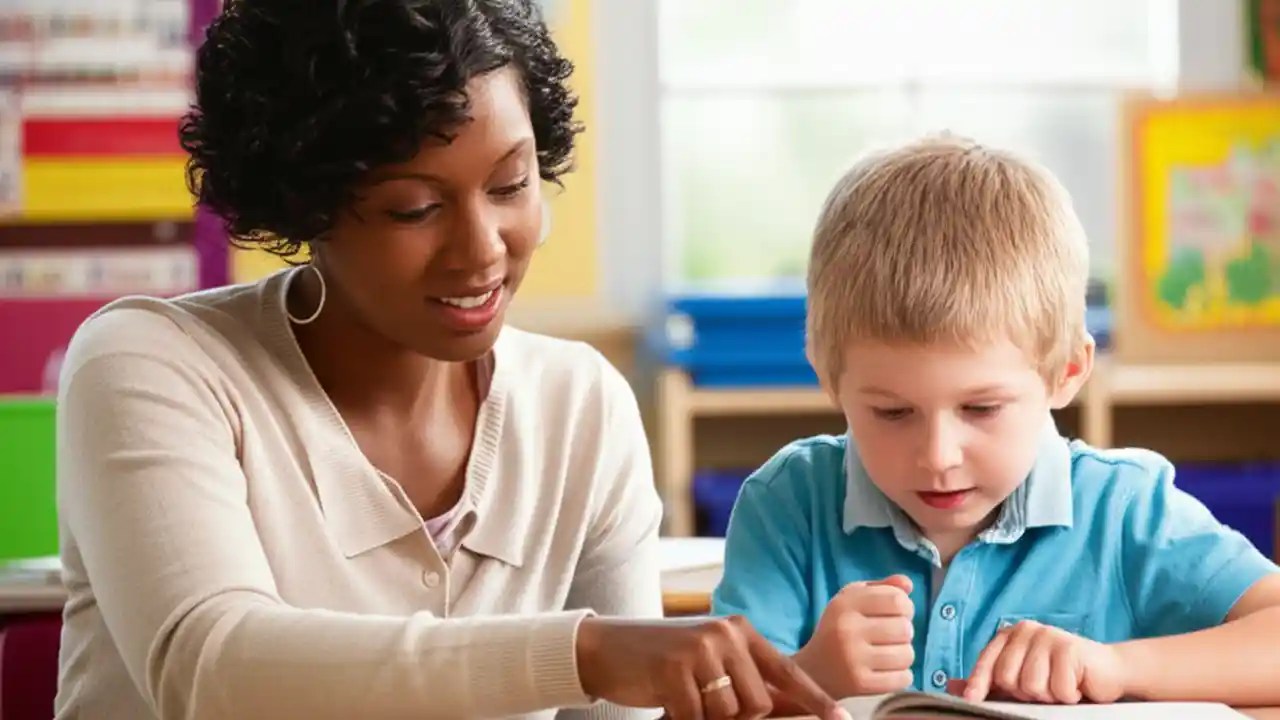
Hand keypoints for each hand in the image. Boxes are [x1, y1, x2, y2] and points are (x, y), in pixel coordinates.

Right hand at [575, 615, 848, 719]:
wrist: (608, 648)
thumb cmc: (663, 662)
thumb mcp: (709, 662)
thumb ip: (744, 680)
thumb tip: (782, 709)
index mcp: (739, 630)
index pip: (786, 670)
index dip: (815, 699)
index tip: (842, 719)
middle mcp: (726, 633)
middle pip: (757, 703)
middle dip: (736, 718)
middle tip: (702, 704)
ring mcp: (701, 648)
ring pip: (729, 712)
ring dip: (706, 717)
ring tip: (682, 700)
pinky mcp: (675, 668)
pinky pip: (697, 716)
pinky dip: (684, 718)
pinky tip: (667, 704)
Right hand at [794, 575, 915, 696]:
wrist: (812, 672)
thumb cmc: (838, 629)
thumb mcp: (851, 600)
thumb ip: (881, 588)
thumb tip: (908, 583)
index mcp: (844, 604)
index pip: (897, 600)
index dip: (905, 607)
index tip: (896, 614)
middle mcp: (847, 629)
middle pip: (905, 628)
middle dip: (904, 632)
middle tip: (890, 636)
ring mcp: (853, 659)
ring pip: (907, 654)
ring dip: (903, 654)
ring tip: (888, 653)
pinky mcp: (861, 683)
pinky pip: (903, 678)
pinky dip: (901, 675)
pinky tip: (886, 671)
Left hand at [957, 620, 1125, 704]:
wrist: (1106, 672)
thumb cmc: (1060, 676)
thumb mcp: (1021, 678)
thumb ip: (990, 680)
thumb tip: (953, 686)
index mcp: (1011, 634)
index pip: (987, 661)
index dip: (978, 683)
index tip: (972, 700)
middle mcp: (1027, 630)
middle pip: (1008, 678)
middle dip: (1026, 693)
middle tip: (1045, 687)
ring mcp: (1049, 636)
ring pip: (1031, 685)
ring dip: (1049, 695)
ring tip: (1061, 684)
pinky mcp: (1070, 648)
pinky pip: (1057, 689)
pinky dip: (1068, 695)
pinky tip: (1076, 685)